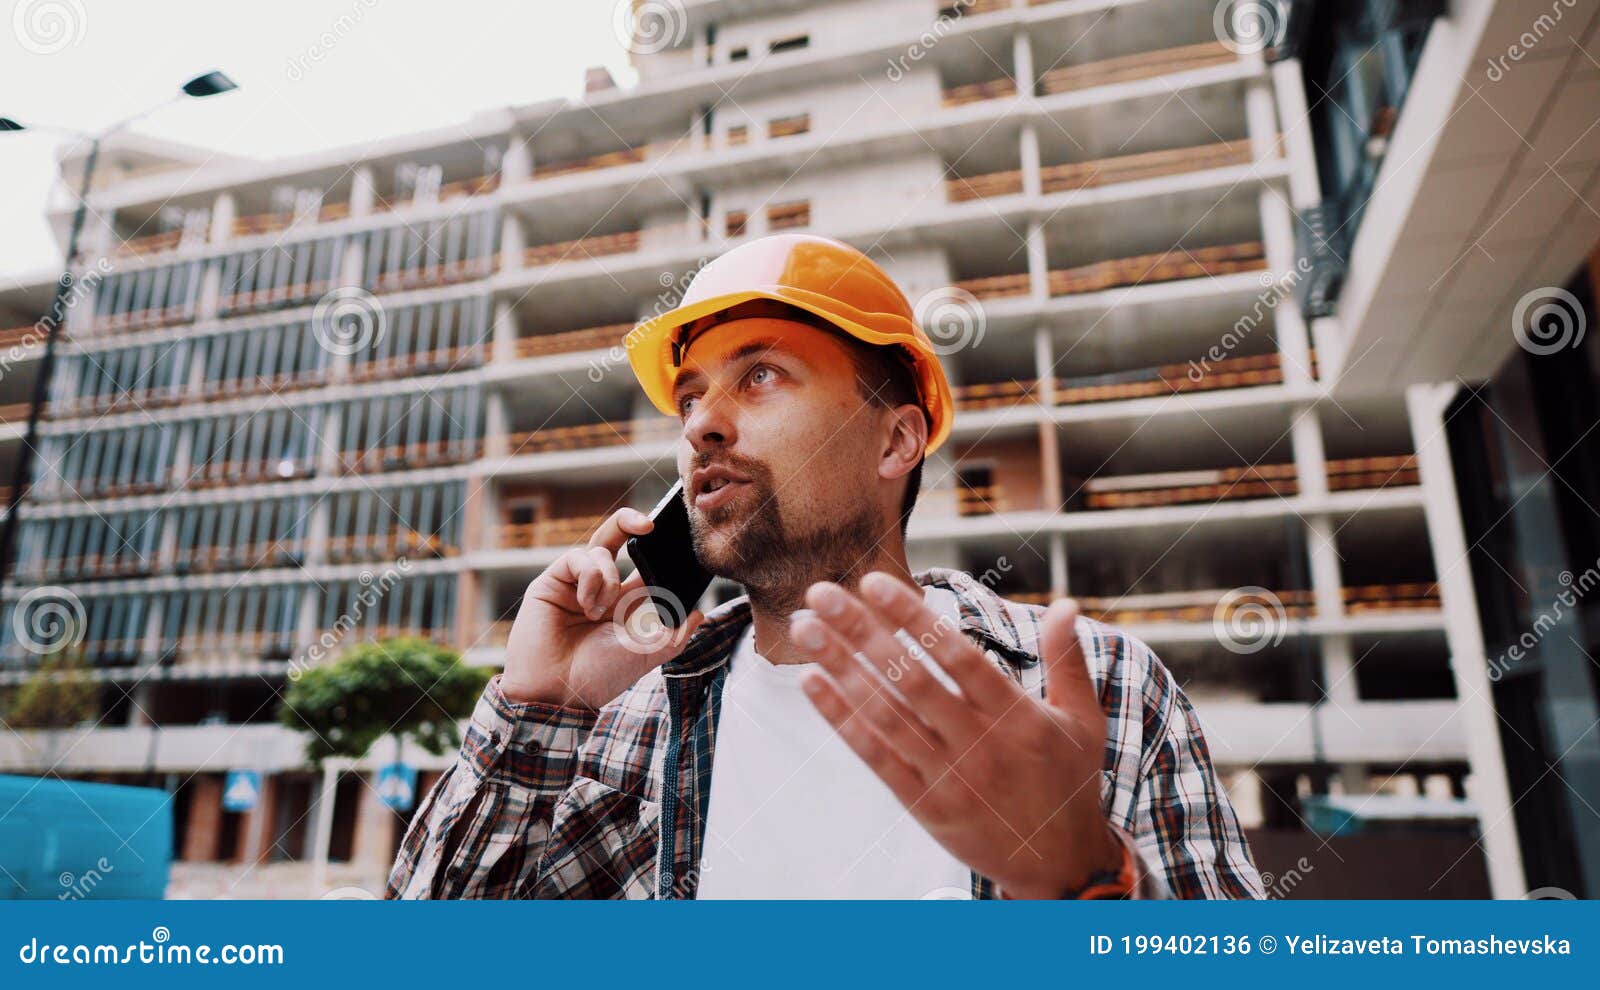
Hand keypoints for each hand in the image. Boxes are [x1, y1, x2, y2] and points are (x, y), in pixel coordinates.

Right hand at [499, 507, 705, 709]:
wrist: (557, 693)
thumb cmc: (598, 678)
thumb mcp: (646, 656)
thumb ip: (674, 636)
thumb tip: (699, 615)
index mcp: (622, 604)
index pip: (643, 566)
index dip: (658, 552)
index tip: (676, 546)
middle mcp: (599, 588)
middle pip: (617, 539)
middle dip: (632, 522)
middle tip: (651, 523)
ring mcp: (574, 583)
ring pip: (600, 548)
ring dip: (609, 576)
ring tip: (600, 611)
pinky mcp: (551, 581)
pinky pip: (577, 558)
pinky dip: (590, 576)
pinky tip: (587, 605)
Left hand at [790, 571, 1121, 898]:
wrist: (1059, 864)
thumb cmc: (1069, 781)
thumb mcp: (1081, 719)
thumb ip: (1067, 659)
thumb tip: (1064, 601)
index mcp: (1014, 714)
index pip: (955, 653)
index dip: (912, 616)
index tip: (872, 582)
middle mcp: (977, 742)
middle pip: (908, 677)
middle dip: (859, 631)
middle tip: (819, 592)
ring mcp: (947, 776)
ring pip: (884, 714)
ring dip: (839, 668)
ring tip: (805, 629)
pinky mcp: (924, 804)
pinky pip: (875, 756)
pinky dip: (841, 719)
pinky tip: (812, 683)